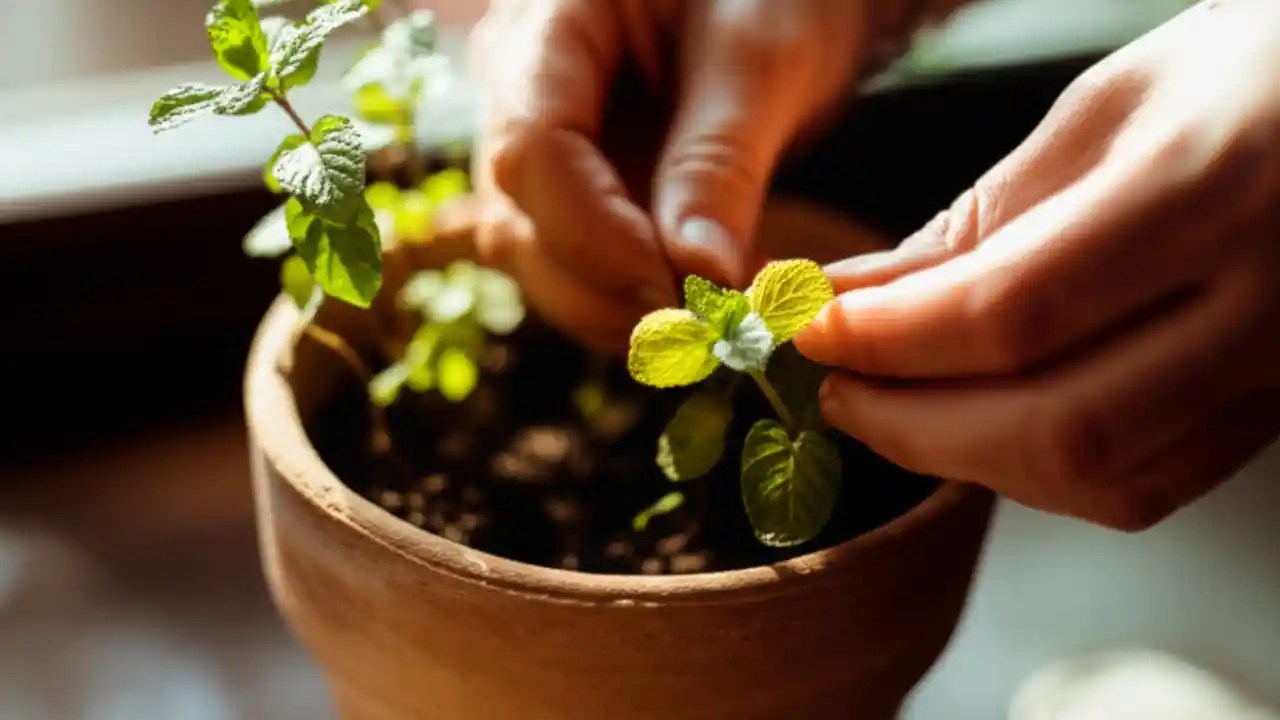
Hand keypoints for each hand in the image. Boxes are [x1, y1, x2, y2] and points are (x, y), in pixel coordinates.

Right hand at [470, 0, 947, 349]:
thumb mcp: (764, 58)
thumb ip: (720, 162)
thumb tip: (701, 278)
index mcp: (547, 24)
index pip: (530, 150)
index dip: (596, 237)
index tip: (680, 293)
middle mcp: (517, 88)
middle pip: (519, 220)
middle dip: (605, 290)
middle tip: (705, 330)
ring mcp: (538, 147)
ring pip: (538, 259)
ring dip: (617, 310)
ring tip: (711, 324)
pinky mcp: (572, 192)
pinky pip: (576, 265)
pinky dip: (632, 301)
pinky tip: (700, 307)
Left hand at [796, 0, 1279, 529]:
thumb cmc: (1251, 75)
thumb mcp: (1108, 107)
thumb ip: (983, 218)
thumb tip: (859, 298)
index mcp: (1208, 190)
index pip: (1012, 313)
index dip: (890, 339)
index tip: (814, 330)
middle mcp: (1265, 300)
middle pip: (1056, 426)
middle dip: (913, 424)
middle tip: (838, 390)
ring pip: (1105, 480)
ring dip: (970, 461)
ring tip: (896, 408)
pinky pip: (1152, 483)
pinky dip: (1044, 472)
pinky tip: (983, 428)